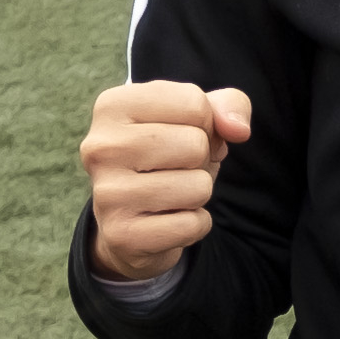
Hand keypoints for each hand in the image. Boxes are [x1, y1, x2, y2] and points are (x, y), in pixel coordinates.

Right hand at [80, 79, 251, 281]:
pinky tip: (167, 220)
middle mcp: (100, 147)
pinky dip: (194, 224)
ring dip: (198, 193)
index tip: (180, 136)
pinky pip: (192, 224)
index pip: (194, 103)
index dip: (205, 124)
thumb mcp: (198, 120)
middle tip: (175, 169)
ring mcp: (107, 193)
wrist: (131, 224)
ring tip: (171, 194)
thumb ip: (228, 105)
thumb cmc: (168, 158)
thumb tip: (239, 129)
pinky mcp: (121, 235)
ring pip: (198, 186)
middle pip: (195, 144)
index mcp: (112, 106)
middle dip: (201, 160)